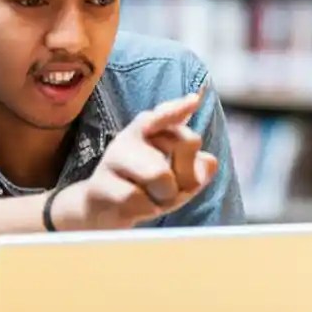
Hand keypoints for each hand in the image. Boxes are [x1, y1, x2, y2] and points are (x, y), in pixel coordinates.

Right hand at [55, 91, 218, 229]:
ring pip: (161, 175)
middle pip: (184, 145)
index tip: (194, 101)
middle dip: (188, 175)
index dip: (178, 108)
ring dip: (165, 196)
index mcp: (148, 127)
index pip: (166, 113)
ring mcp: (113, 159)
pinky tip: (133, 208)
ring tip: (151, 198)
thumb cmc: (145, 188)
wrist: (100, 210)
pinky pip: (141, 200)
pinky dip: (146, 210)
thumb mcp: (177, 177)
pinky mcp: (101, 186)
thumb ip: (196, 167)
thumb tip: (210, 161)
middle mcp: (129, 136)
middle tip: (170, 188)